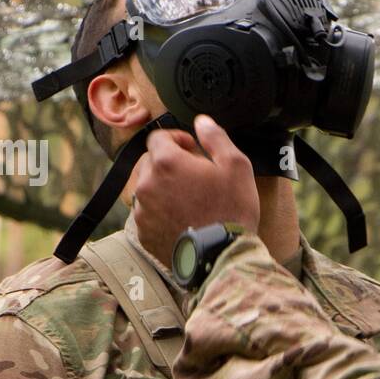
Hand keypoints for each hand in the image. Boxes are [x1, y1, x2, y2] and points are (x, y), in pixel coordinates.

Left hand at [132, 115, 259, 267]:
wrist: (221, 257)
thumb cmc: (232, 210)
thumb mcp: (236, 166)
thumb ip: (215, 138)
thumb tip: (202, 121)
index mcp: (166, 162)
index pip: (158, 137)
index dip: (176, 139)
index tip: (192, 149)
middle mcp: (147, 184)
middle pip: (150, 163)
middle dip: (168, 164)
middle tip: (193, 176)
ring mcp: (142, 211)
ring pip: (147, 189)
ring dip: (163, 188)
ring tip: (189, 200)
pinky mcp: (144, 234)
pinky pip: (147, 214)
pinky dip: (161, 213)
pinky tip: (183, 220)